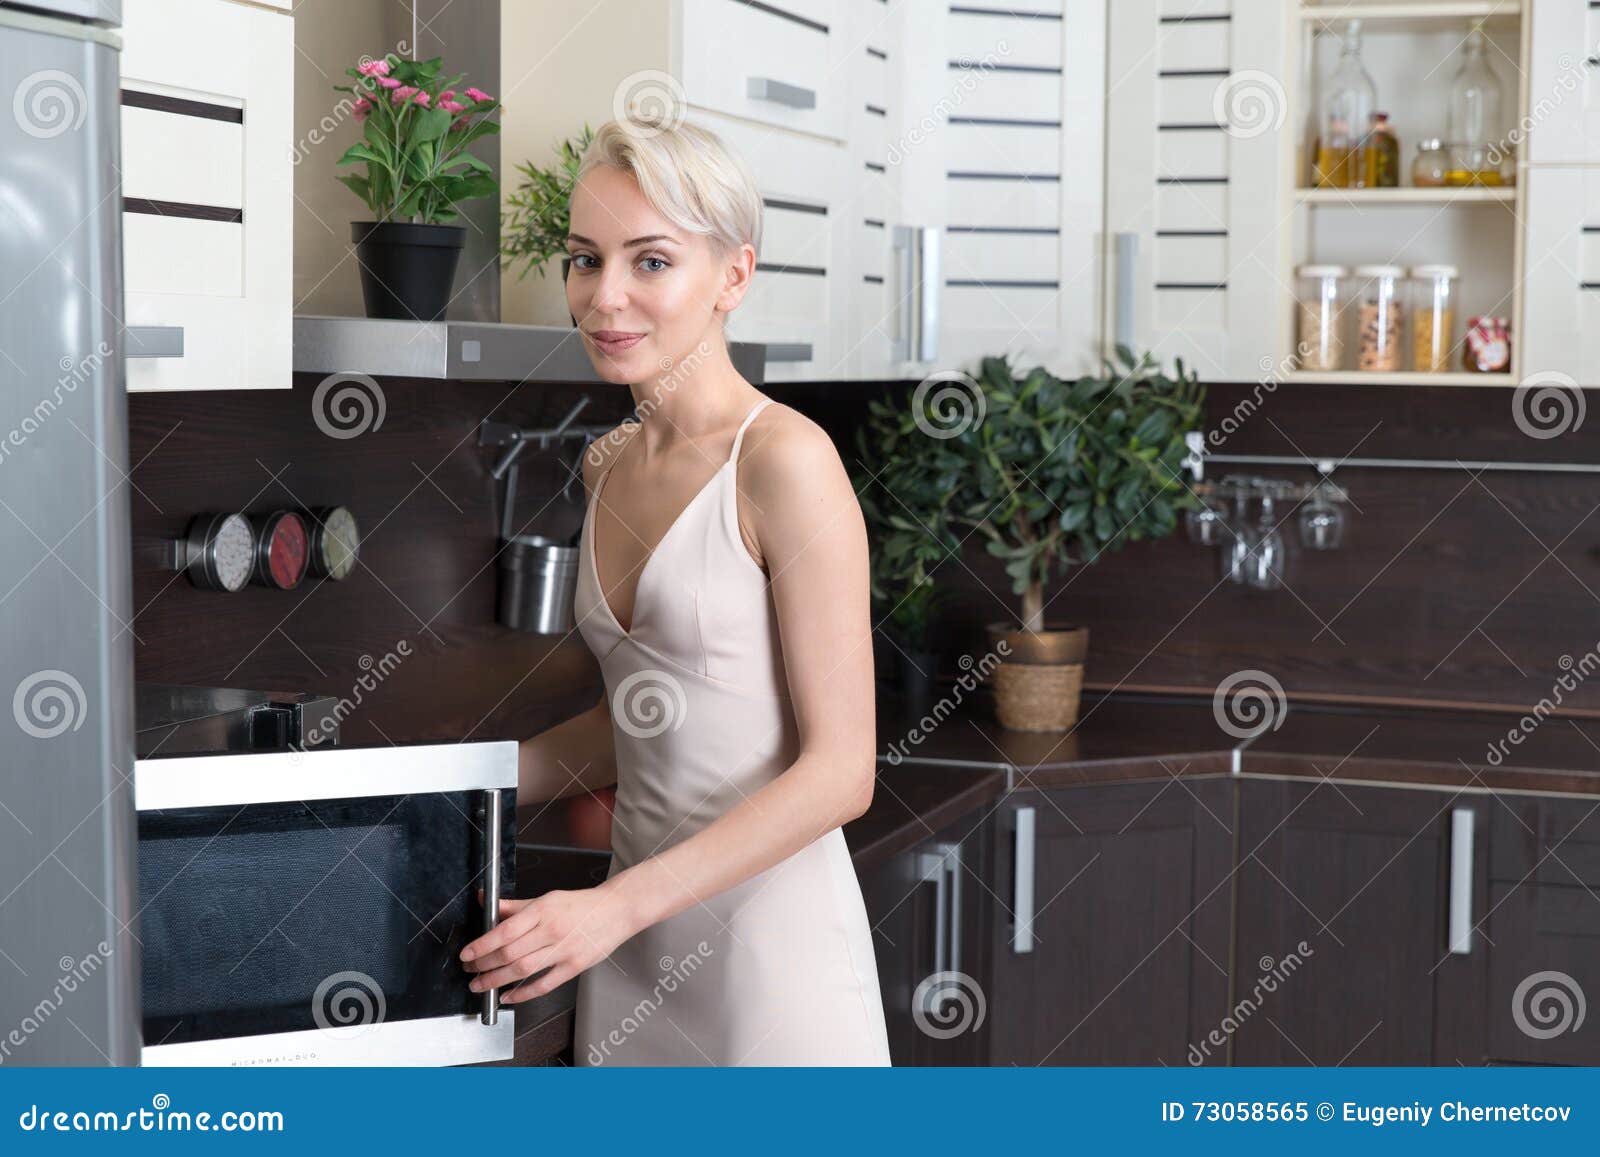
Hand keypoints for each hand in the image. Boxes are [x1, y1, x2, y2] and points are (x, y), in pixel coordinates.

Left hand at [459, 884, 638, 1002]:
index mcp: (542, 910)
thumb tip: (486, 903)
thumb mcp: (546, 898)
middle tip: (469, 970)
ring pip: (522, 970)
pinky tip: (508, 996)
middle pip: (509, 953)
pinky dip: (523, 994)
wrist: (616, 910)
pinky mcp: (574, 966)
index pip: (504, 931)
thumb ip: (514, 906)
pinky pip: (544, 985)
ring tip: (480, 985)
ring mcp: (564, 950)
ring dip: (496, 980)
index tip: (466, 954)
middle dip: (483, 964)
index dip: (481, 945)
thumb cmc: (581, 904)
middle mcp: (552, 930)